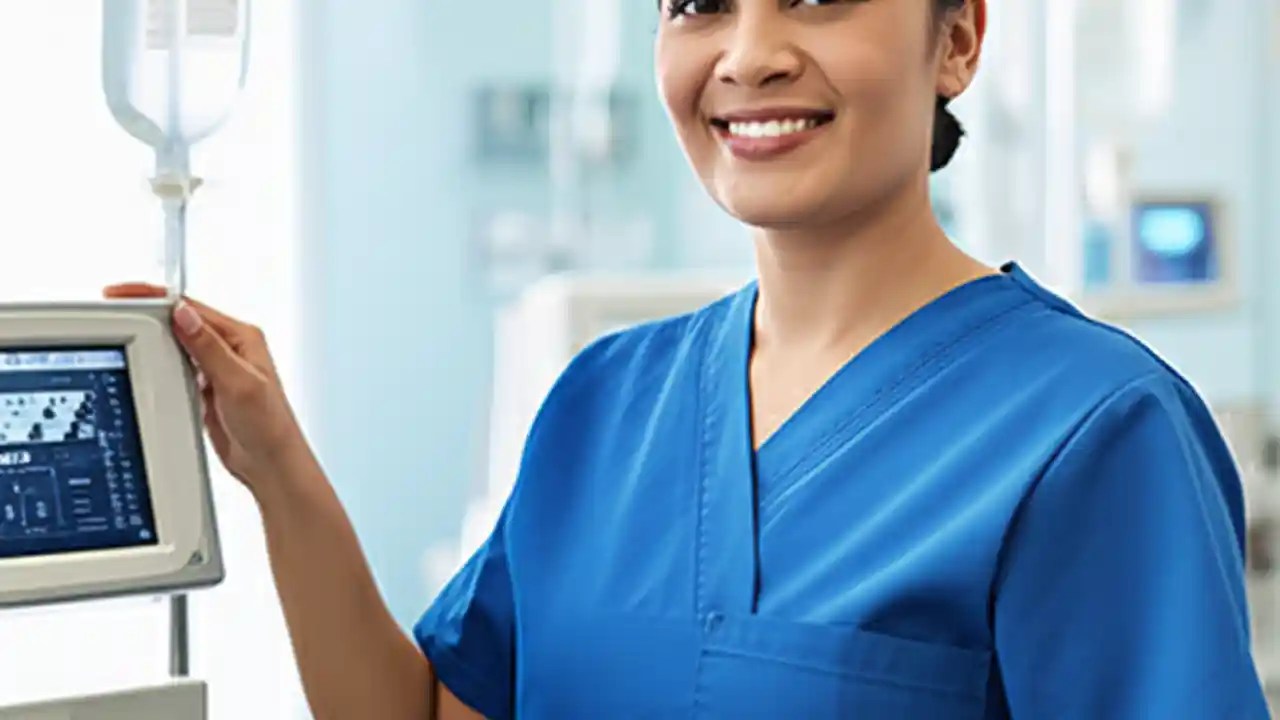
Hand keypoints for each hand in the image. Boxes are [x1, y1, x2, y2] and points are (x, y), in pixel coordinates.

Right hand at [103, 283, 312, 494]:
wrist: (269, 463)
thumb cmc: (269, 424)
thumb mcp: (237, 382)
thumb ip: (209, 348)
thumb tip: (184, 315)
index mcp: (242, 338)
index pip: (192, 308)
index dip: (156, 298)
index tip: (124, 294)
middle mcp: (230, 349)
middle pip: (181, 322)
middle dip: (148, 314)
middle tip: (113, 311)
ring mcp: (216, 369)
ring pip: (175, 344)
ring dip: (152, 339)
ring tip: (121, 332)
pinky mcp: (205, 389)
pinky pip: (175, 368)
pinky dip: (158, 364)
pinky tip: (143, 364)